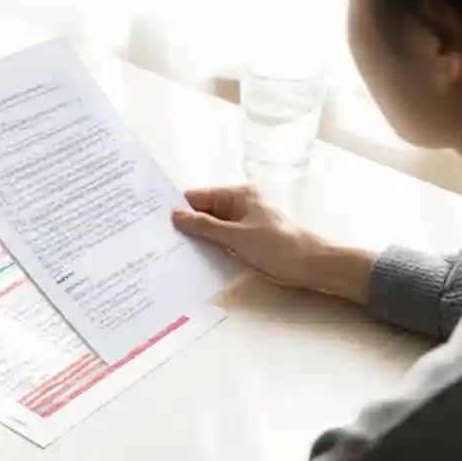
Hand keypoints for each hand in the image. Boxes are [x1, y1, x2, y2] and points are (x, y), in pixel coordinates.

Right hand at [172, 186, 373, 304]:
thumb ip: (204, 226)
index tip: (153, 219)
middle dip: (182, 224)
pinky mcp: (242, 242)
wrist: (308, 265)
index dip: (177, 207)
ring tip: (165, 250)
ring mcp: (239, 225)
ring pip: (208, 229)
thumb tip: (175, 216)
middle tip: (153, 238)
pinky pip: (217, 242)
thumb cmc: (276, 245)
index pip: (199, 197)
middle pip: (201, 213)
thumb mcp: (237, 235)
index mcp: (237, 195)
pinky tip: (187, 258)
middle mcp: (236, 207)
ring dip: (193, 239)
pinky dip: (205, 248)